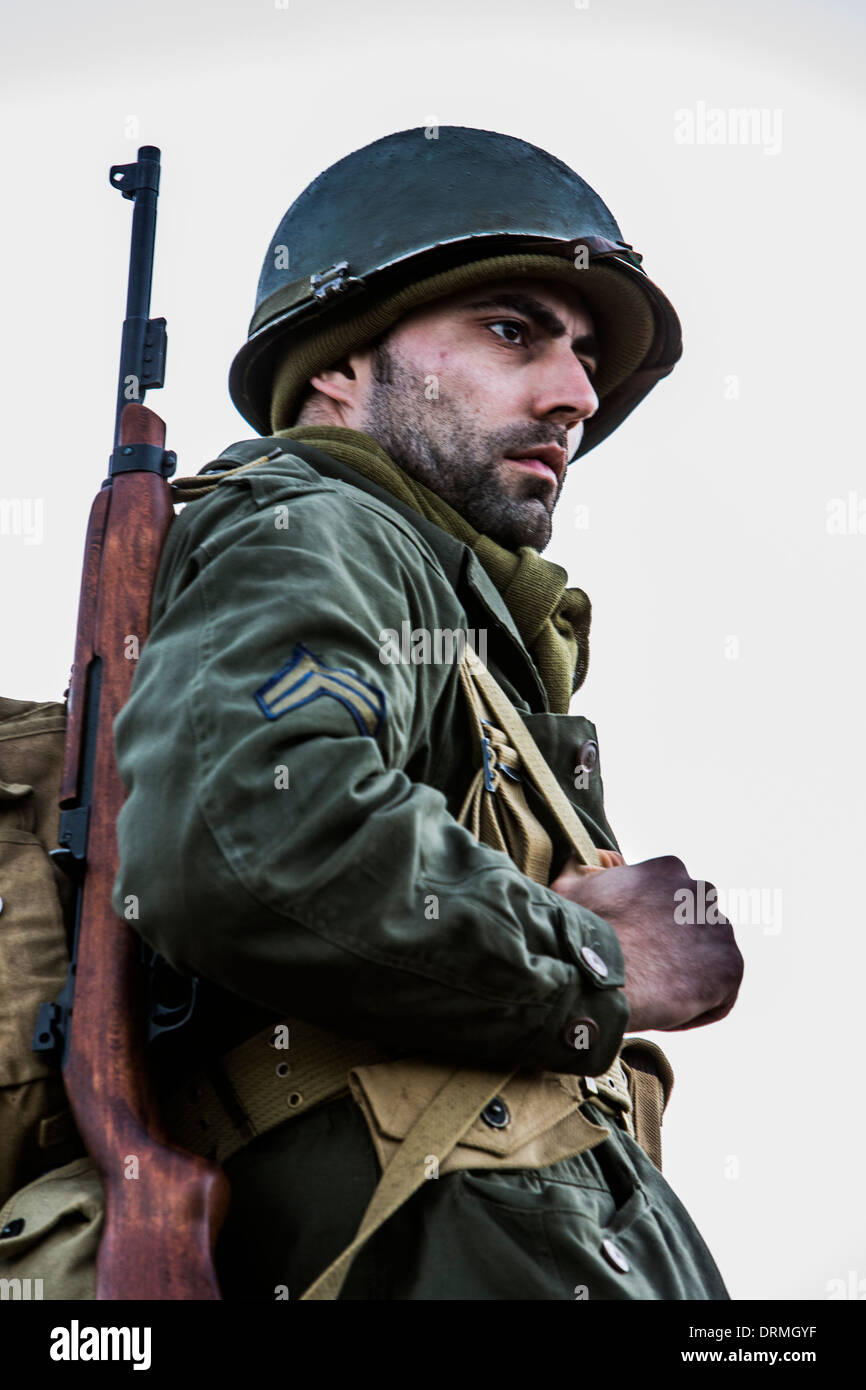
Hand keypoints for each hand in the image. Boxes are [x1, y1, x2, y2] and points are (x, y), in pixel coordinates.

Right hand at [549, 853, 743, 1031]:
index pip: (672, 904)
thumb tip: (577, 865)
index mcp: (669, 870)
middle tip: (643, 974)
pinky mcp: (730, 966)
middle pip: (694, 931)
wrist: (593, 972)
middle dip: (674, 952)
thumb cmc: (575, 933)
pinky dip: (696, 1011)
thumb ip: (581, 871)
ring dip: (685, 980)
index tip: (632, 949)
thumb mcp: (569, 886)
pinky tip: (664, 1011)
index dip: (651, 932)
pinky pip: (718, 998)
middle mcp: (701, 892)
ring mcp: (719, 930)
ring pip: (707, 964)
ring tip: (651, 997)